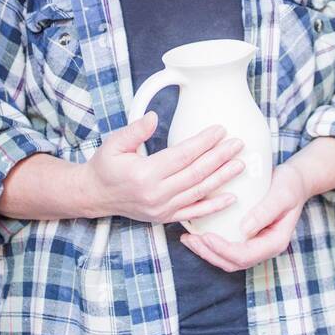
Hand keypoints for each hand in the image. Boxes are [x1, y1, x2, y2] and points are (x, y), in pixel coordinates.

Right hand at [83, 111, 245, 224]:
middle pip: (196, 173)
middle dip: (220, 157)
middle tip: (238, 144)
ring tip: (240, 164)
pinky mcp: (164, 217)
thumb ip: (135, 130)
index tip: (220, 130)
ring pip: (199, 192)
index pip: (183, 155)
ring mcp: (161, 208)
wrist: (94, 196)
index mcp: (145, 173)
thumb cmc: (105, 166)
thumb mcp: (114, 143)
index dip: (204, 142)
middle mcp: (156, 194)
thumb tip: (153, 117)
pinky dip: (214, 206)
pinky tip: (231, 197)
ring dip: (222, 178)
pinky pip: (193, 213)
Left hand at [180, 160, 309, 271]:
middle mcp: (263, 248)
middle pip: (233, 262)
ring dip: (206, 252)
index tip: (206, 236)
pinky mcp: (246, 236)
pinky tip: (195, 233)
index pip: (245, 256)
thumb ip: (266, 211)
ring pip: (227, 259)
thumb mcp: (282, 194)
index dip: (224, 250)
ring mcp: (255, 244)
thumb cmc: (289, 185)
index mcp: (275, 243)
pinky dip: (210, 244)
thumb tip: (244, 230)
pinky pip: (226, 247)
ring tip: (188, 239)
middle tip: (190, 239)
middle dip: (209, 253)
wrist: (294, 181)